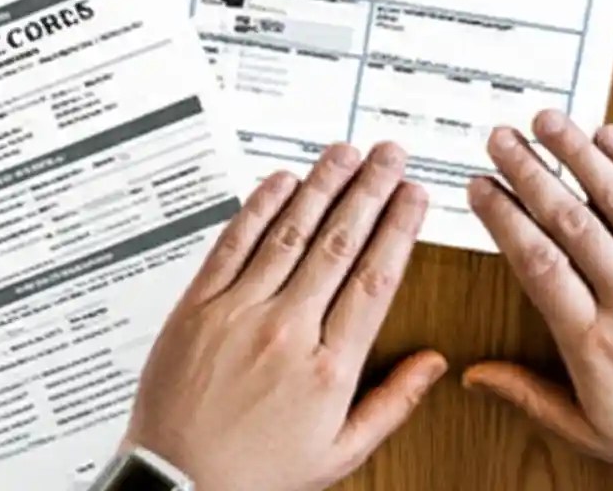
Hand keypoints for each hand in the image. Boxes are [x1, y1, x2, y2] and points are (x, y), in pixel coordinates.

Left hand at [123, 143, 446, 490]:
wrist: (178, 486)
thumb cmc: (258, 473)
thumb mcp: (340, 453)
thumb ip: (393, 403)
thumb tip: (434, 364)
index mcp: (328, 367)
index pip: (375, 278)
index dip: (399, 228)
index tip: (414, 196)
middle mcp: (287, 331)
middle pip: (339, 244)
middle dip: (370, 191)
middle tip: (389, 156)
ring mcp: (239, 314)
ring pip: (289, 234)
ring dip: (321, 187)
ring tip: (345, 154)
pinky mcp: (197, 308)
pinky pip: (232, 245)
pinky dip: (258, 208)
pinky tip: (281, 182)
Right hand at [463, 112, 612, 490]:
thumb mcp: (593, 432)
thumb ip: (530, 397)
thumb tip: (475, 375)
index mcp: (595, 342)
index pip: (537, 262)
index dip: (503, 217)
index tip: (480, 189)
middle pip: (568, 220)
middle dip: (528, 172)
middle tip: (500, 139)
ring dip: (577, 153)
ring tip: (547, 122)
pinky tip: (610, 137)